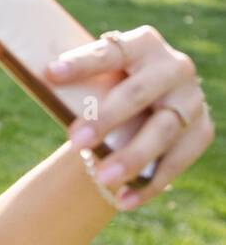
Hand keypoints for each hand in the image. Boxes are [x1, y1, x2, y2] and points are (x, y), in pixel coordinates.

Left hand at [45, 25, 213, 208]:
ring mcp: (191, 100)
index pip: (111, 52)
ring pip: (163, 131)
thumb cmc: (113, 87)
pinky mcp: (200, 131)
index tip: (50, 74)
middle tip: (75, 141)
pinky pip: (175, 161)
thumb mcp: (101, 77)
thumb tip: (42, 83)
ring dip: (132, 157)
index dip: (82, 63)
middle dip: (106, 118)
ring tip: (103, 179)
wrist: (152, 105)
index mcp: (144, 44)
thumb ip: (79, 82)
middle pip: (138, 93)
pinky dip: (149, 185)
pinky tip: (123, 200)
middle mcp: (174, 67)